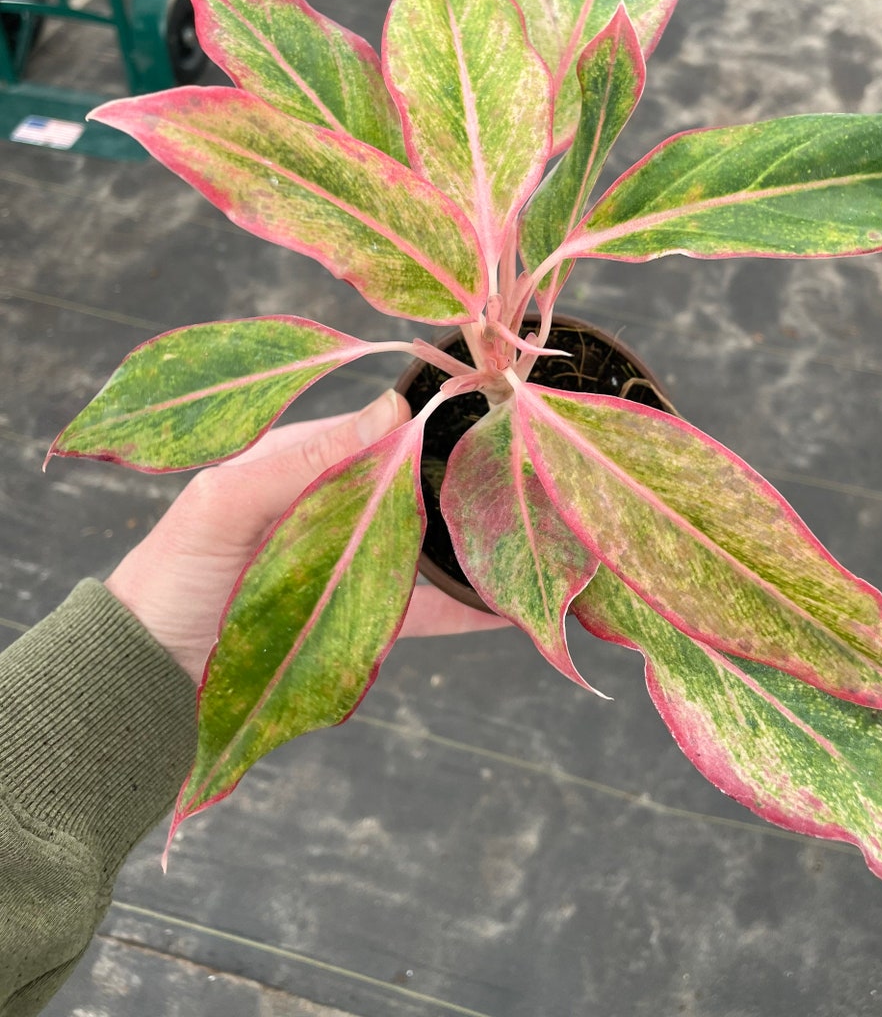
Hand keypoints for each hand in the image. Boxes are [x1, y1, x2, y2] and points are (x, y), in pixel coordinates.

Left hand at [105, 389, 509, 681]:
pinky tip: (506, 604)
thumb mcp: (225, 503)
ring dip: (472, 541)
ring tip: (532, 534)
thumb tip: (392, 408)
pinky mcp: (356, 616)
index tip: (489, 418)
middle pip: (410, 484)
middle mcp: (331, 502)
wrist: (145, 678)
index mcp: (297, 459)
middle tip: (529, 478)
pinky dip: (464, 606)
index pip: (379, 430)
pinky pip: (420, 606)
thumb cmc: (169, 577)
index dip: (431, 423)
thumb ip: (303, 458)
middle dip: (463, 482)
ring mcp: (347, 559)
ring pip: (424, 542)